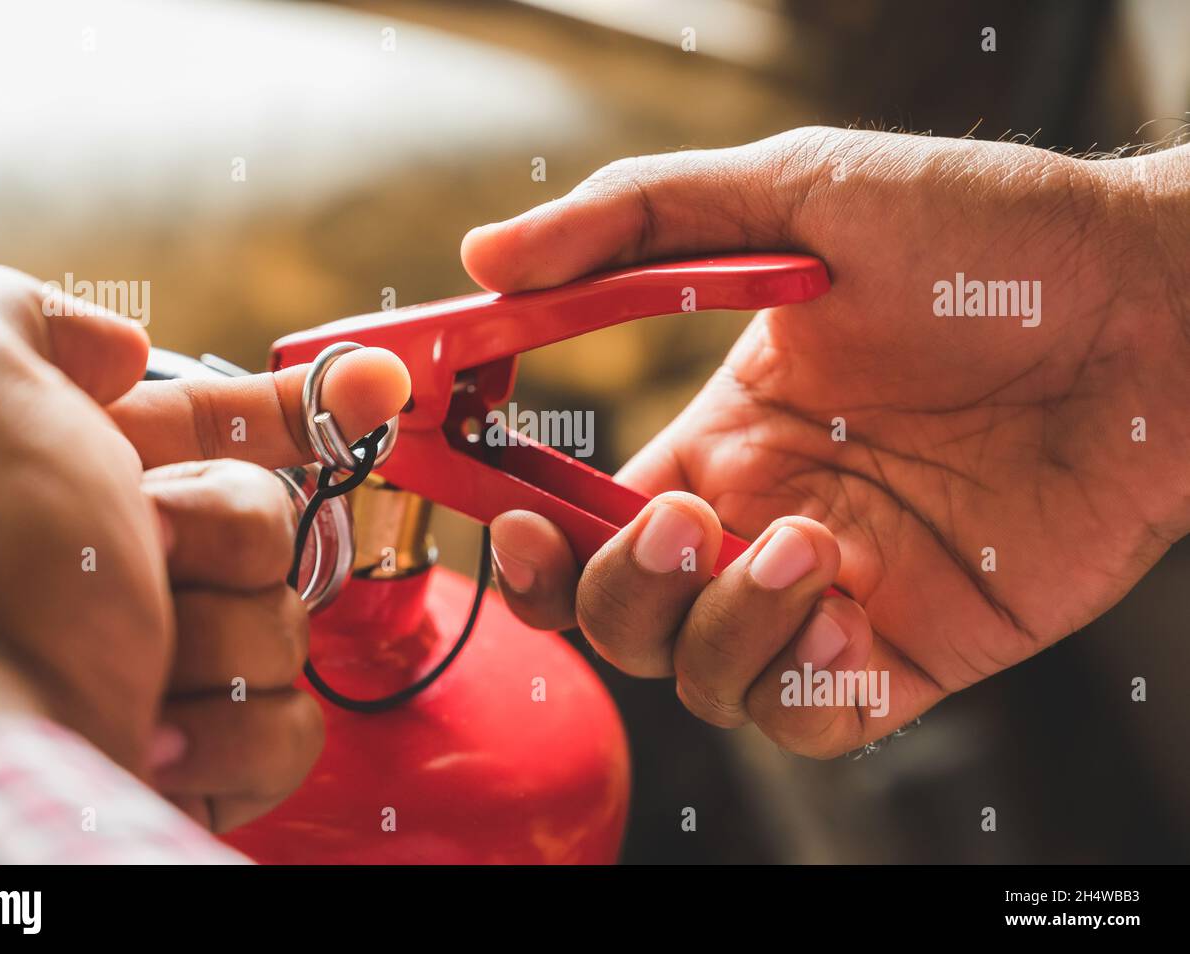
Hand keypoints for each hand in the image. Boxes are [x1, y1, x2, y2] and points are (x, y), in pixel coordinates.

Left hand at [0, 267, 407, 830]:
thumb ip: (28, 314)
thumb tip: (120, 350)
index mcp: (79, 485)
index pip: (214, 431)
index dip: (295, 408)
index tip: (374, 388)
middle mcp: (125, 575)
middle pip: (266, 524)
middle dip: (225, 533)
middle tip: (145, 554)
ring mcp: (166, 670)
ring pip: (284, 626)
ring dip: (221, 642)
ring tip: (125, 667)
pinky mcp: (202, 762)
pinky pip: (289, 727)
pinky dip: (231, 735)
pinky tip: (152, 739)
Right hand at [462, 128, 1189, 755]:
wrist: (1147, 308)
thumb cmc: (979, 236)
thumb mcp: (792, 190)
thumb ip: (632, 222)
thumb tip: (484, 260)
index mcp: (718, 438)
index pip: (581, 521)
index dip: (532, 537)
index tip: (512, 512)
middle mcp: (757, 522)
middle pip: (623, 617)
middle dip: (619, 590)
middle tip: (676, 521)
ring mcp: (831, 592)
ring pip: (704, 679)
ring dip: (722, 626)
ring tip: (810, 541)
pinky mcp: (912, 650)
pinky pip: (812, 717)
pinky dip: (801, 682)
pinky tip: (850, 602)